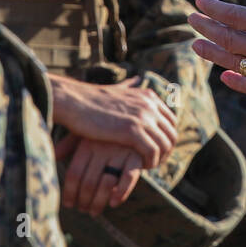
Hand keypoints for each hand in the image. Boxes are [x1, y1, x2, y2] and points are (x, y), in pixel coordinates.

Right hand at [49, 75, 176, 168]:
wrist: (73, 102)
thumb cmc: (90, 102)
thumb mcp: (117, 90)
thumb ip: (129, 88)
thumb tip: (136, 79)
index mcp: (148, 96)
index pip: (171, 121)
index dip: (166, 138)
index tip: (155, 151)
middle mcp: (150, 104)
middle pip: (171, 133)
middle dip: (165, 151)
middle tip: (152, 162)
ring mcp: (143, 116)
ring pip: (165, 144)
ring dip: (158, 159)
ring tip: (145, 167)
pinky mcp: (133, 130)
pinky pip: (153, 151)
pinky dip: (150, 162)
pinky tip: (139, 167)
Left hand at [55, 133, 144, 216]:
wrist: (138, 119)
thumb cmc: (108, 129)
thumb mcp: (89, 131)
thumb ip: (70, 144)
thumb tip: (53, 155)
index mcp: (87, 142)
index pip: (73, 174)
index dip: (69, 193)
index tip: (69, 204)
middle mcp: (103, 147)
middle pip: (88, 182)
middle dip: (84, 201)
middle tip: (83, 210)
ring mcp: (121, 151)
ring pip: (106, 184)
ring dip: (99, 203)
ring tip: (94, 211)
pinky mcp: (138, 155)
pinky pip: (128, 178)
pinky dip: (121, 193)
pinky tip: (113, 203)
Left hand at [189, 0, 245, 107]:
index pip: (236, 16)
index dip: (215, 9)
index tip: (199, 2)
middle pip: (229, 39)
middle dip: (207, 28)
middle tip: (191, 20)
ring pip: (235, 64)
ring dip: (213, 54)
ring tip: (196, 45)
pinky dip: (236, 81)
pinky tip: (225, 75)